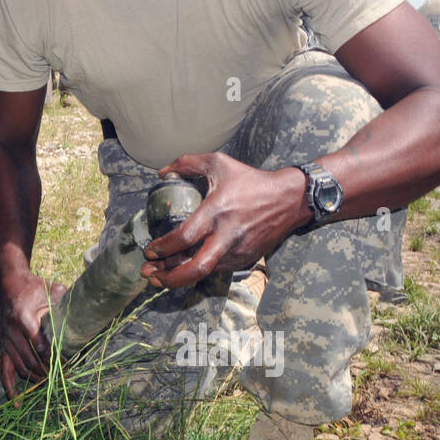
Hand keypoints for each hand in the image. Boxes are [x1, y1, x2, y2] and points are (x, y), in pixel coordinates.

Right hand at [0, 271, 66, 399]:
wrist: (8, 285)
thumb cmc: (33, 287)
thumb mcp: (50, 289)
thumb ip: (65, 300)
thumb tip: (86, 310)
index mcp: (24, 319)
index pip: (39, 346)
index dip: (54, 359)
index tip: (68, 366)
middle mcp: (12, 333)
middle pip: (31, 361)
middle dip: (48, 373)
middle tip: (65, 378)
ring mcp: (6, 342)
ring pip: (21, 368)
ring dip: (37, 379)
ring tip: (52, 385)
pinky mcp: (2, 347)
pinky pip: (4, 371)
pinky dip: (10, 388)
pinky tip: (18, 402)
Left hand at [141, 153, 309, 288]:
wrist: (290, 199)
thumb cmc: (252, 180)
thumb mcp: (219, 163)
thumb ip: (187, 163)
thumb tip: (162, 172)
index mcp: (217, 212)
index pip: (184, 238)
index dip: (163, 248)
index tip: (149, 250)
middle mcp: (227, 236)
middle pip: (196, 268)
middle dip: (170, 277)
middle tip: (150, 275)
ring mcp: (239, 251)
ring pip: (205, 272)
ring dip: (180, 276)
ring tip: (161, 274)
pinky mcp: (247, 259)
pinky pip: (218, 269)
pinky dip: (199, 270)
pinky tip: (185, 267)